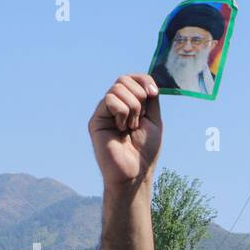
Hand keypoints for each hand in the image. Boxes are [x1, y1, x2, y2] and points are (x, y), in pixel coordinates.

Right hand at [88, 74, 162, 189]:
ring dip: (133, 107)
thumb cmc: (145, 151)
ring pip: (118, 87)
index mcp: (128, 104)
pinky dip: (122, 112)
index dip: (144, 80)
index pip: (133, 78)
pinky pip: (110, 99)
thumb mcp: (154, 119)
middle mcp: (114, 106)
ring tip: (130, 127)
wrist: (136, 171)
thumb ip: (150, 98)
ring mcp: (103, 112)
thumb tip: (147, 80)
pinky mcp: (96, 120)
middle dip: (139, 96)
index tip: (153, 94)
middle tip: (139, 120)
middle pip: (124, 79)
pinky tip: (120, 129)